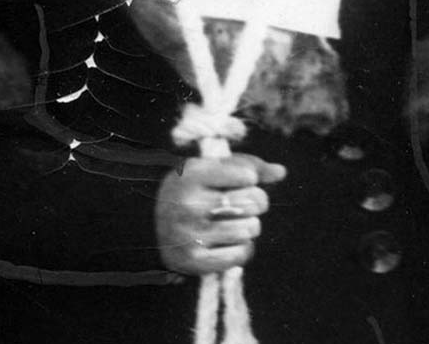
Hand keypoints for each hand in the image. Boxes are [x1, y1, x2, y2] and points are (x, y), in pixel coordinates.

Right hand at [156, 154, 286, 275]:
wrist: (147, 229)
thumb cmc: (189, 192)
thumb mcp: (209, 169)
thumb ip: (246, 166)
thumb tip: (281, 172)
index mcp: (192, 174)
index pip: (248, 175)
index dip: (249, 178)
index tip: (238, 181)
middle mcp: (190, 203)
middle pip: (254, 202)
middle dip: (257, 202)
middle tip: (243, 204)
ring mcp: (192, 234)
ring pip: (251, 229)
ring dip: (249, 227)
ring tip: (234, 223)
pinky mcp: (196, 261)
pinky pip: (243, 254)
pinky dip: (243, 249)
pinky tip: (230, 242)